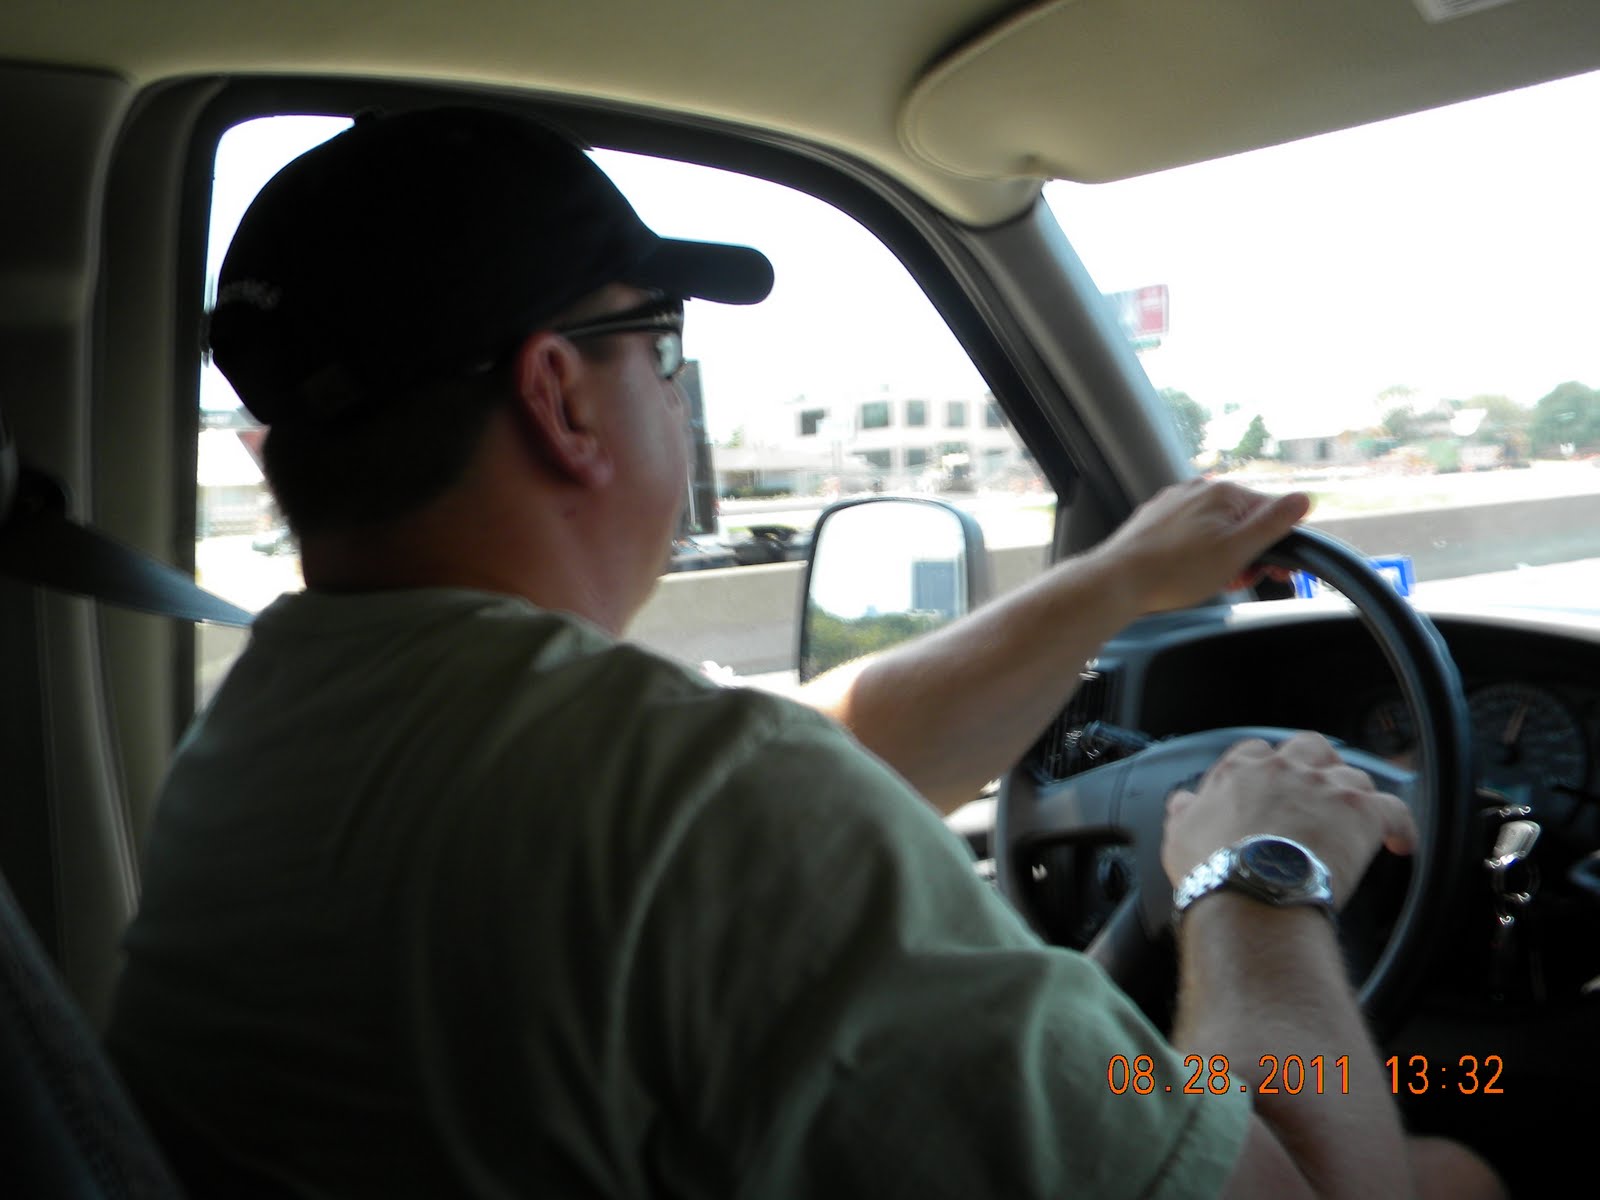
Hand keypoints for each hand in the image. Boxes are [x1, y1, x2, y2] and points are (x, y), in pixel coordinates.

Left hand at [1093, 479, 1310, 612]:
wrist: (1117, 582)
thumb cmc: (1175, 571)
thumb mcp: (1237, 550)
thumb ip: (1273, 523)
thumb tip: (1304, 499)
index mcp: (1223, 492)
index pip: (1270, 513)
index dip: (1276, 546)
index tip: (1275, 573)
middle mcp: (1197, 490)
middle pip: (1241, 521)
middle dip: (1246, 554)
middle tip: (1236, 580)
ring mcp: (1173, 504)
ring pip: (1214, 530)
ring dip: (1222, 557)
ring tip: (1208, 580)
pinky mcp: (1154, 521)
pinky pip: (1188, 536)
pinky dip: (1195, 555)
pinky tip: (1185, 574)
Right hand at [1161, 732, 1415, 907]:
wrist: (1250, 895)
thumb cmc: (1212, 871)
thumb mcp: (1179, 837)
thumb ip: (1184, 812)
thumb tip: (1181, 802)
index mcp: (1240, 772)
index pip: (1256, 751)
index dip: (1268, 767)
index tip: (1272, 786)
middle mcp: (1285, 770)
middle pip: (1311, 747)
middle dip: (1318, 763)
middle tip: (1320, 789)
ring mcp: (1326, 788)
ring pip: (1354, 774)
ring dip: (1355, 794)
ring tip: (1355, 819)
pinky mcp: (1363, 813)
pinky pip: (1395, 810)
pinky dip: (1401, 826)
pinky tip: (1400, 842)